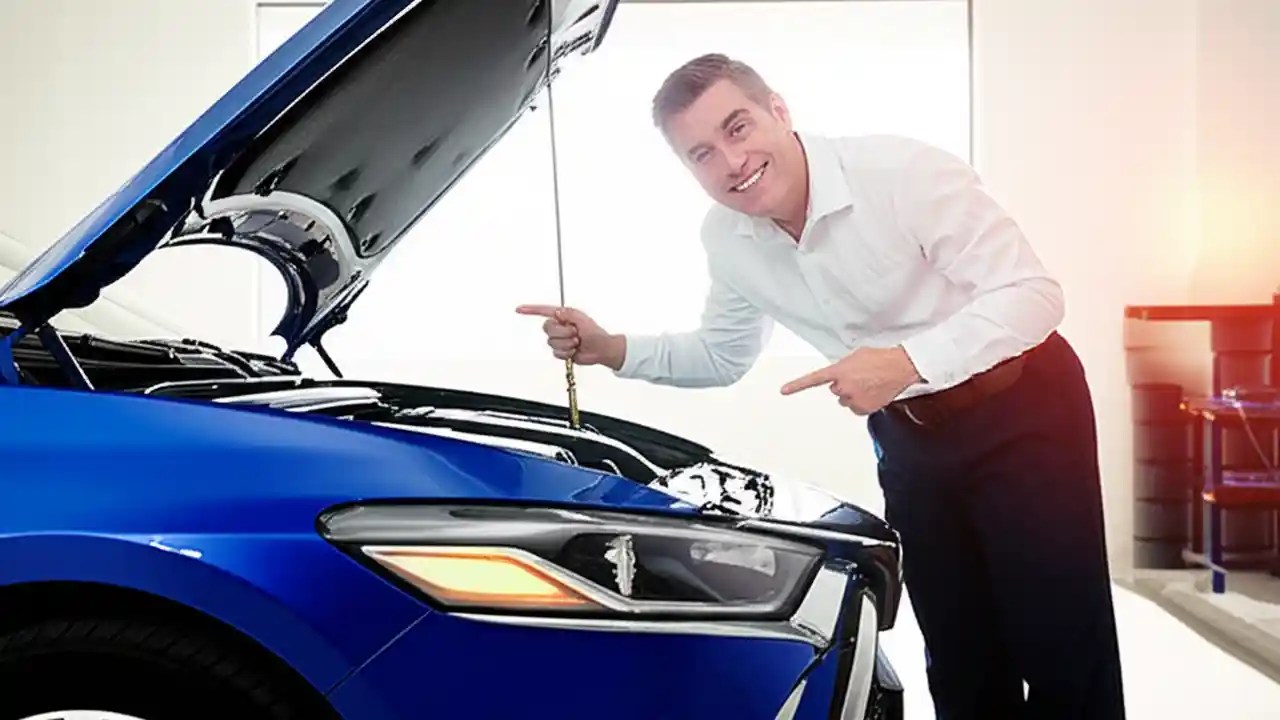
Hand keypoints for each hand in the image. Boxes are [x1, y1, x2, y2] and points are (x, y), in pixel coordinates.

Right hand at [516, 304, 625, 370]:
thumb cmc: (596, 334)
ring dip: (566, 344)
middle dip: (562, 332)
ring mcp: (560, 339)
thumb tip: (556, 311)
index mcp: (564, 316)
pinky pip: (556, 353)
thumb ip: (568, 314)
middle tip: (575, 333)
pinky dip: (566, 352)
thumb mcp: (583, 319)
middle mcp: (560, 327)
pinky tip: (574, 350)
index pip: (544, 311)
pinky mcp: (561, 351)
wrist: (600, 350)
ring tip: (577, 343)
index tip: (519, 309)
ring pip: (551, 342)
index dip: (531, 310)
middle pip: (547, 328)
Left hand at [780, 346, 921, 414]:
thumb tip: (840, 374)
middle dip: (844, 385)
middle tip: (861, 377)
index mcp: (839, 371)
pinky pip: (856, 408)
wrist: (901, 367)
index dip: (797, 385)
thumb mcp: (856, 356)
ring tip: (870, 383)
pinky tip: (873, 392)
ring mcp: (853, 399)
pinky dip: (862, 403)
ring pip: (846, 400)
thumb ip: (843, 366)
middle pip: (835, 389)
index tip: (783, 391)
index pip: (813, 379)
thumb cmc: (881, 357)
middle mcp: (843, 387)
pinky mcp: (864, 409)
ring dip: (853, 394)